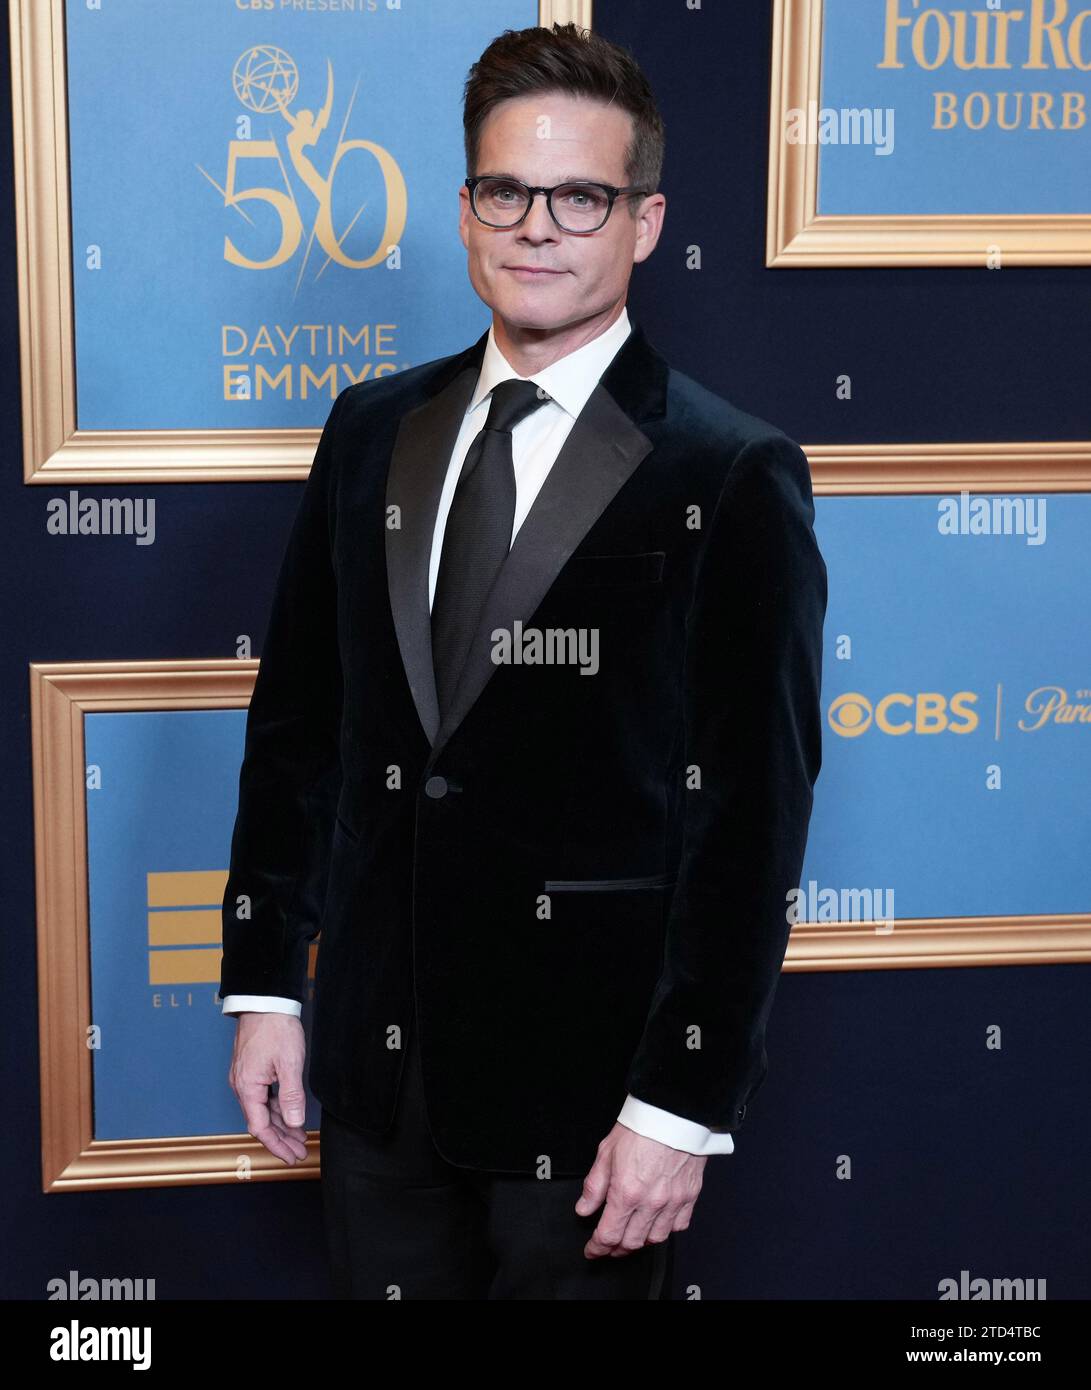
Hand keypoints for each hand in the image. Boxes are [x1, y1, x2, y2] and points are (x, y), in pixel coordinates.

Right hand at [227, 1012, 308, 1164]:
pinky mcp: (251, 1069)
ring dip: (281, 1124)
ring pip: (263, 1109)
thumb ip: (292, 1096)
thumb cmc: (276, 1028)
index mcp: (248, 1088)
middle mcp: (242, 1086)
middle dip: (281, 1139)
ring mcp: (245, 1078)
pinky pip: (263, 1096)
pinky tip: (290, 1114)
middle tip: (299, 1152)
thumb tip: (294, 1124)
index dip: (276, 1145)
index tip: (291, 1157)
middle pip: (261, 1122)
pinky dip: (277, 1108)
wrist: (265, 1000)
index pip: (260, 1128)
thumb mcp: (289, 1063)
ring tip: (298, 1137)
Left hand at [575, 1122, 706, 1258]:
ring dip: (640, 1242)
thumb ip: (594, 1186)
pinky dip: (665, 1229)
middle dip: (615, 1249)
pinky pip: (678, 1226)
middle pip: (631, 1242)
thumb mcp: (606, 1152)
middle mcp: (651, 1202)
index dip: (597, 1248)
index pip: (609, 1235)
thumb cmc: (642, 1127)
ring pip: (655, 1239)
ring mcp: (673, 1201)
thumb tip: (584, 1208)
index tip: (592, 1250)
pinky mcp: (690, 1196)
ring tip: (631, 1237)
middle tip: (608, 1246)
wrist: (674, 1113)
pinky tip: (656, 1223)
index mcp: (627, 1192)